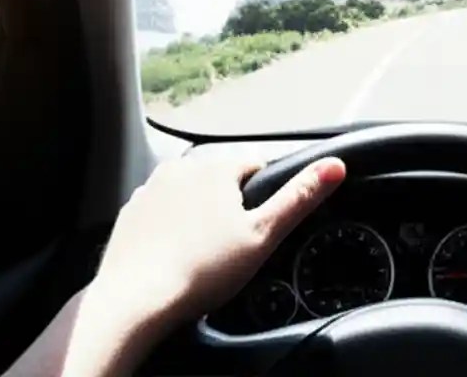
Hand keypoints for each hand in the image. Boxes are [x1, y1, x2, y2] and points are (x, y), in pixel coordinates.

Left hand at [88, 153, 345, 349]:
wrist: (135, 299)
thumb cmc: (202, 270)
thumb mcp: (263, 236)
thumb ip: (299, 198)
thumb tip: (335, 166)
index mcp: (216, 167)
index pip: (256, 166)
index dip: (265, 197)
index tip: (260, 227)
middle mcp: (180, 168)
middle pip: (221, 180)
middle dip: (231, 206)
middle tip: (233, 247)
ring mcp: (150, 189)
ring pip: (190, 195)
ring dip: (200, 214)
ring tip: (204, 254)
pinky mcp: (131, 213)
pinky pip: (162, 213)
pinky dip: (171, 228)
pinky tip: (177, 255)